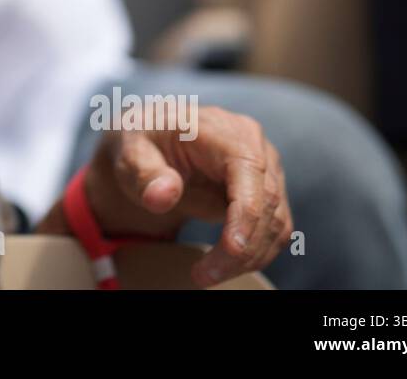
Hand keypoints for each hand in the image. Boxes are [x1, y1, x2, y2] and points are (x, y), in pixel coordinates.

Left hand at [38, 106, 293, 286]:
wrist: (151, 142)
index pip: (250, 172)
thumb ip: (145, 174)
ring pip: (276, 222)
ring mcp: (266, 169)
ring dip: (249, 256)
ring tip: (207, 274)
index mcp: (224, 130)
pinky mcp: (266, 191)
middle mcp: (255, 146)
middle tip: (203, 276)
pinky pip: (272, 228)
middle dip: (242, 248)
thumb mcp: (131, 155)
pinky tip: (223, 265)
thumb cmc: (141, 145)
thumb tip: (163, 196)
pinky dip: (254, 252)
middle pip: (267, 203)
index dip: (247, 214)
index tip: (231, 251)